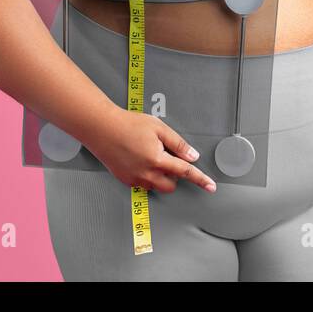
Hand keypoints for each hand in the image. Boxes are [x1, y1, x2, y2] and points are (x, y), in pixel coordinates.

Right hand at [86, 106, 217, 193]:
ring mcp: (134, 179)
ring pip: (157, 186)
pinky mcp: (125, 180)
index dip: (201, 179)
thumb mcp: (159, 128)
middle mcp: (146, 174)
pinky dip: (148, 176)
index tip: (211, 187)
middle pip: (171, 185)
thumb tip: (192, 156)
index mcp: (157, 160)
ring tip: (151, 155)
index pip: (185, 172)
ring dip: (161, 176)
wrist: (101, 128)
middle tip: (168, 156)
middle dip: (175, 175)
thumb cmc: (127, 124)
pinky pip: (144, 184)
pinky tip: (141, 159)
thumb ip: (178, 143)